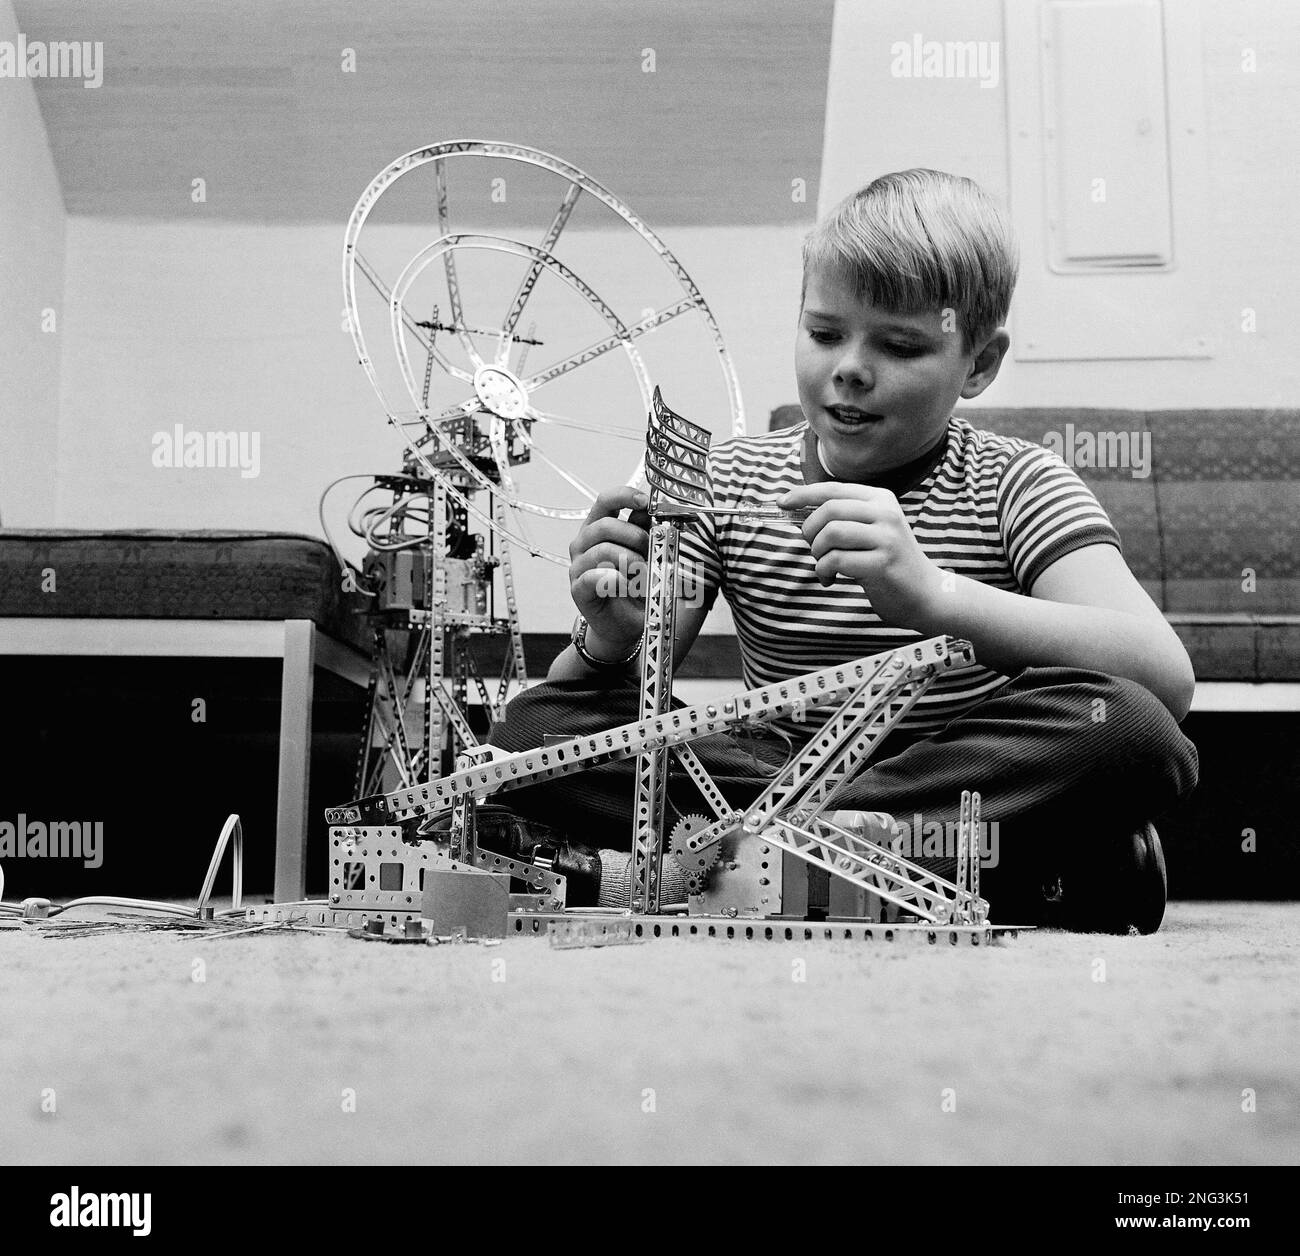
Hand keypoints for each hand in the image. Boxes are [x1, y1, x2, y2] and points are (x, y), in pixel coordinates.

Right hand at [568, 486, 650, 652]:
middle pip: (605, 525)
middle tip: (651, 554)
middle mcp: (584, 544)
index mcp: (599, 528)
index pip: (605, 501)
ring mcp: (578, 566)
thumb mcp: (646, 554)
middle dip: (635, 537)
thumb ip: (645, 531)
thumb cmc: (636, 586)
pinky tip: (626, 586)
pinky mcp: (578, 589)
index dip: (625, 496)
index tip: (646, 502)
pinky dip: (616, 580)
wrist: (626, 625)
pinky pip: (594, 577)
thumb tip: (650, 508)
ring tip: (644, 577)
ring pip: (603, 551)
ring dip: (631, 562)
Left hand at [779, 483, 944, 628]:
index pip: (833, 489)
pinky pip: (836, 560)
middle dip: (810, 531)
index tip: (783, 503)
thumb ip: (843, 517)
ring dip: (817, 553)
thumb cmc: (888, 562)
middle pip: (829, 510)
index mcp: (881, 499)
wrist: (924, 593)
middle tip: (814, 549)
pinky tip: (831, 579)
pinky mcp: (882, 563)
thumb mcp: (871, 530)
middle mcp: (886, 513)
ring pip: (831, 533)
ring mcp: (886, 537)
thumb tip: (798, 511)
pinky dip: (824, 571)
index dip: (803, 494)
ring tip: (824, 565)